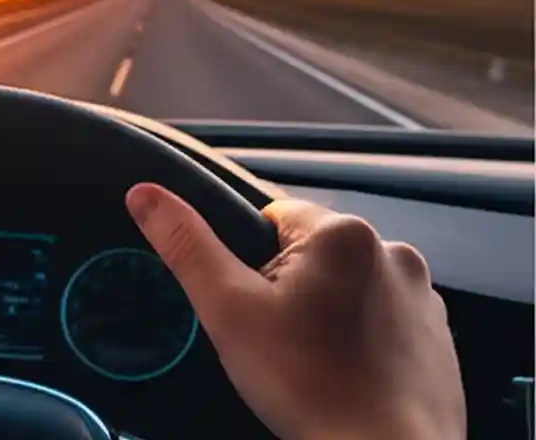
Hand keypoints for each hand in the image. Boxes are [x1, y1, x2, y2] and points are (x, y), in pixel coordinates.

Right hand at [125, 183, 464, 439]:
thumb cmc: (310, 387)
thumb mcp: (227, 310)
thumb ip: (186, 246)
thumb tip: (145, 194)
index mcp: (341, 233)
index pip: (271, 218)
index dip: (249, 263)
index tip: (253, 306)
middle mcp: (392, 251)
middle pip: (310, 254)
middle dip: (288, 289)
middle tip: (278, 340)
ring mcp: (421, 294)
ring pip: (345, 287)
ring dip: (326, 313)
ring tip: (312, 363)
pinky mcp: (436, 335)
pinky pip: (380, 320)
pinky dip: (360, 340)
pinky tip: (345, 374)